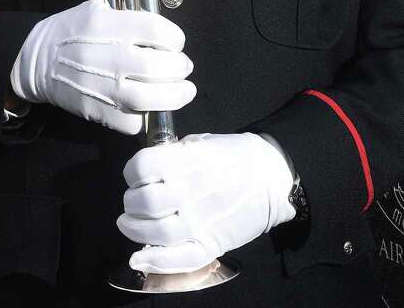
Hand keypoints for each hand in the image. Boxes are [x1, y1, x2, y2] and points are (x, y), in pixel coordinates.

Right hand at [10, 0, 195, 134]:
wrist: (37, 62)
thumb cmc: (71, 31)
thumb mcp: (96, 9)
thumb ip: (128, 15)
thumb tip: (162, 28)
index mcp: (107, 24)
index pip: (156, 31)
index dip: (175, 38)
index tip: (176, 43)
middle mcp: (106, 55)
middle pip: (158, 66)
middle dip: (180, 67)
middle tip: (183, 67)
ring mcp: (101, 87)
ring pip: (149, 98)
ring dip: (175, 96)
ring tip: (184, 91)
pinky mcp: (97, 112)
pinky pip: (132, 121)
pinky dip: (146, 116)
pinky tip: (150, 106)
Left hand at [117, 132, 296, 273]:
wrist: (273, 178)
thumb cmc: (235, 157)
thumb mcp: (202, 142)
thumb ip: (174, 154)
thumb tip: (147, 169)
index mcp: (187, 161)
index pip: (142, 167)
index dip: (131, 174)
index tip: (135, 177)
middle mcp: (191, 190)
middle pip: (144, 202)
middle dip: (131, 203)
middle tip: (133, 203)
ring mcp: (202, 220)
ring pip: (156, 232)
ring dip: (135, 230)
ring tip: (130, 224)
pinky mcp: (213, 243)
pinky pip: (181, 258)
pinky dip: (156, 261)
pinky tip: (140, 258)